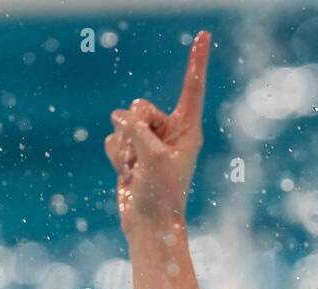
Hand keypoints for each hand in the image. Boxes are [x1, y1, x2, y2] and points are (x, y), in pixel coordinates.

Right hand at [105, 30, 210, 231]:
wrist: (149, 225)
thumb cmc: (162, 194)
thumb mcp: (153, 156)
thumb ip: (137, 129)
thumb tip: (118, 118)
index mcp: (188, 130)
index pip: (192, 88)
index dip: (196, 62)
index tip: (204, 36)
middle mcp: (169, 132)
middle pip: (140, 106)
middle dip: (135, 128)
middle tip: (142, 155)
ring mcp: (148, 141)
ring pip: (122, 123)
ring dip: (124, 147)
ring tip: (136, 170)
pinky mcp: (131, 152)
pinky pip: (112, 139)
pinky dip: (115, 155)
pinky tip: (127, 173)